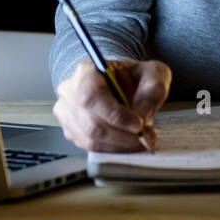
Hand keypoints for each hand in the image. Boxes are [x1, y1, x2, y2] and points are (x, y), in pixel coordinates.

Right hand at [53, 58, 171, 151]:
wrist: (123, 84)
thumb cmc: (134, 77)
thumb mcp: (153, 74)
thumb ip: (152, 92)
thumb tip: (142, 117)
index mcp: (87, 70)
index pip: (91, 96)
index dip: (114, 115)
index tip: (138, 124)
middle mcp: (70, 90)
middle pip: (90, 123)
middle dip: (121, 136)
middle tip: (143, 138)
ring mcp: (66, 112)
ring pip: (89, 139)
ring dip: (119, 145)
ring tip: (139, 141)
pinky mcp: (70, 130)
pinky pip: (89, 146)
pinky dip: (111, 149)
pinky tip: (126, 142)